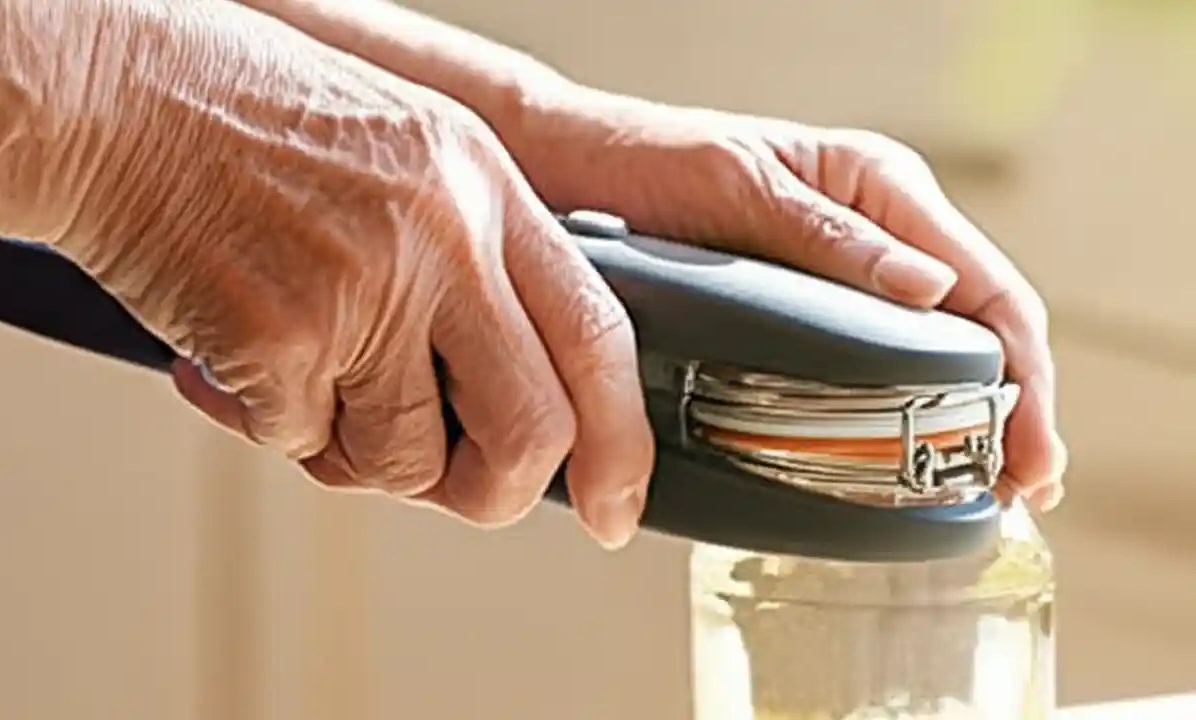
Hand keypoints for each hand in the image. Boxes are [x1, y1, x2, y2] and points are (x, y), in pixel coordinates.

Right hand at [0, 2, 652, 547]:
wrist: (109, 93)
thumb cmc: (241, 120)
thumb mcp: (404, 159)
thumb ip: (470, 265)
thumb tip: (503, 394)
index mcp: (485, 187)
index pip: (598, 336)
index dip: (619, 441)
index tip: (612, 504)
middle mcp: (442, 238)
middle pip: (531, 430)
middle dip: (492, 490)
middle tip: (445, 480)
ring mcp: (365, 289)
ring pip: (404, 460)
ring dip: (350, 445)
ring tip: (300, 370)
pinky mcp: (280, 337)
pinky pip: (301, 443)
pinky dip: (267, 419)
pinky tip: (234, 348)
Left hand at [510, 90, 1066, 510]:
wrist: (564, 167)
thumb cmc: (642, 158)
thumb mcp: (738, 187)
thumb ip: (831, 237)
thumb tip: (930, 293)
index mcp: (877, 186)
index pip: (985, 288)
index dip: (1025, 375)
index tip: (1033, 453)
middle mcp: (871, 230)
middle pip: (973, 326)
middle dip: (1008, 406)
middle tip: (1018, 488)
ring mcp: (836, 270)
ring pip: (928, 348)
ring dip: (962, 414)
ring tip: (978, 486)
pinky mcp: (794, 304)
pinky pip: (868, 358)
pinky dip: (899, 405)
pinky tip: (903, 450)